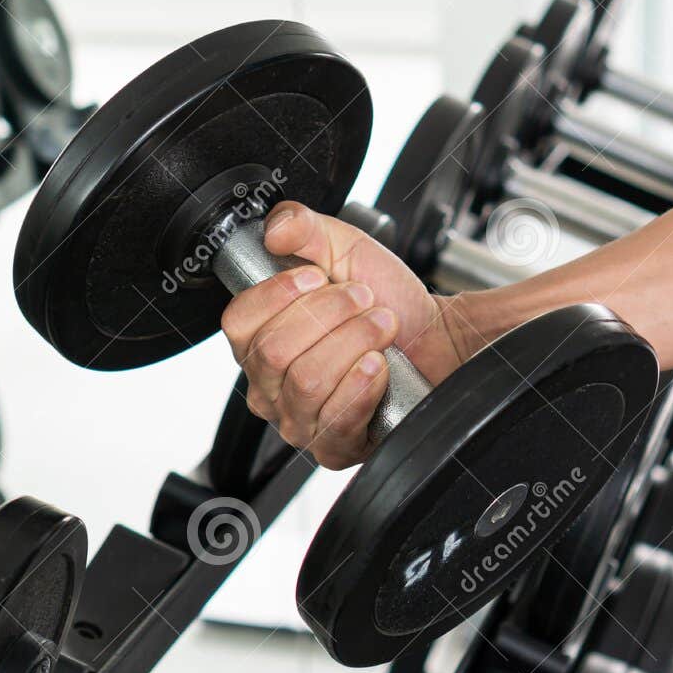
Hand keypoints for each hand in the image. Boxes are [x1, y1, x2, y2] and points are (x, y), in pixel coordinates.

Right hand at [220, 202, 467, 469]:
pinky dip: (363, 384)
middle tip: (364, 301)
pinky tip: (379, 366)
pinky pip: (335, 418)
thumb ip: (302, 226)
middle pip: (275, 351)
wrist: (433, 337)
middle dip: (331, 315)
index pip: (238, 322)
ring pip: (307, 381)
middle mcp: (269, 385)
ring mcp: (297, 420)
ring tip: (381, 328)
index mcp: (260, 339)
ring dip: (355, 342)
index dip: (277, 295)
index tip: (317, 276)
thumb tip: (275, 230)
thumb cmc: (385, 299)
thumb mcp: (342, 248)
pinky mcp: (332, 446)